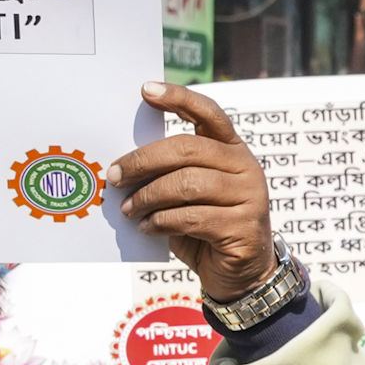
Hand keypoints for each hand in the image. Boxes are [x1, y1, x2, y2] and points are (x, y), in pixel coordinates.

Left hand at [111, 84, 277, 304]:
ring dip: (148, 196)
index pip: (208, 113)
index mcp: (232, 150)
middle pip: (188, 148)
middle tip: (115, 176)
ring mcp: (249, 197)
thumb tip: (122, 165)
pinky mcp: (243, 228)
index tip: (146, 90)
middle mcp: (245, 167)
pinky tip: (147, 227)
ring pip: (187, 184)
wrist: (240, 275)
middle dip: (144, 160)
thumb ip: (169, 174)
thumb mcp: (188, 194)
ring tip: (127, 209)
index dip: (178, 98)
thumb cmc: (205, 228)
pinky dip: (161, 222)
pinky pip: (192, 218)